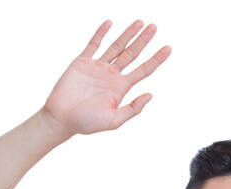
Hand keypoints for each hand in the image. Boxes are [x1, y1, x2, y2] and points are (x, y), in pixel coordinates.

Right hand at [42, 20, 169, 135]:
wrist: (62, 118)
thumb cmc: (87, 123)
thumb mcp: (114, 120)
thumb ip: (132, 108)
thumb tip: (151, 95)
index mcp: (121, 88)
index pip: (143, 70)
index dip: (156, 59)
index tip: (169, 48)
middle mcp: (112, 75)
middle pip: (132, 54)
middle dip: (144, 40)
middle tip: (154, 27)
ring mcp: (97, 67)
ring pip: (116, 46)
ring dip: (128, 34)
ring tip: (140, 22)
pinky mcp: (82, 62)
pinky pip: (94, 44)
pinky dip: (101, 33)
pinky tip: (110, 23)